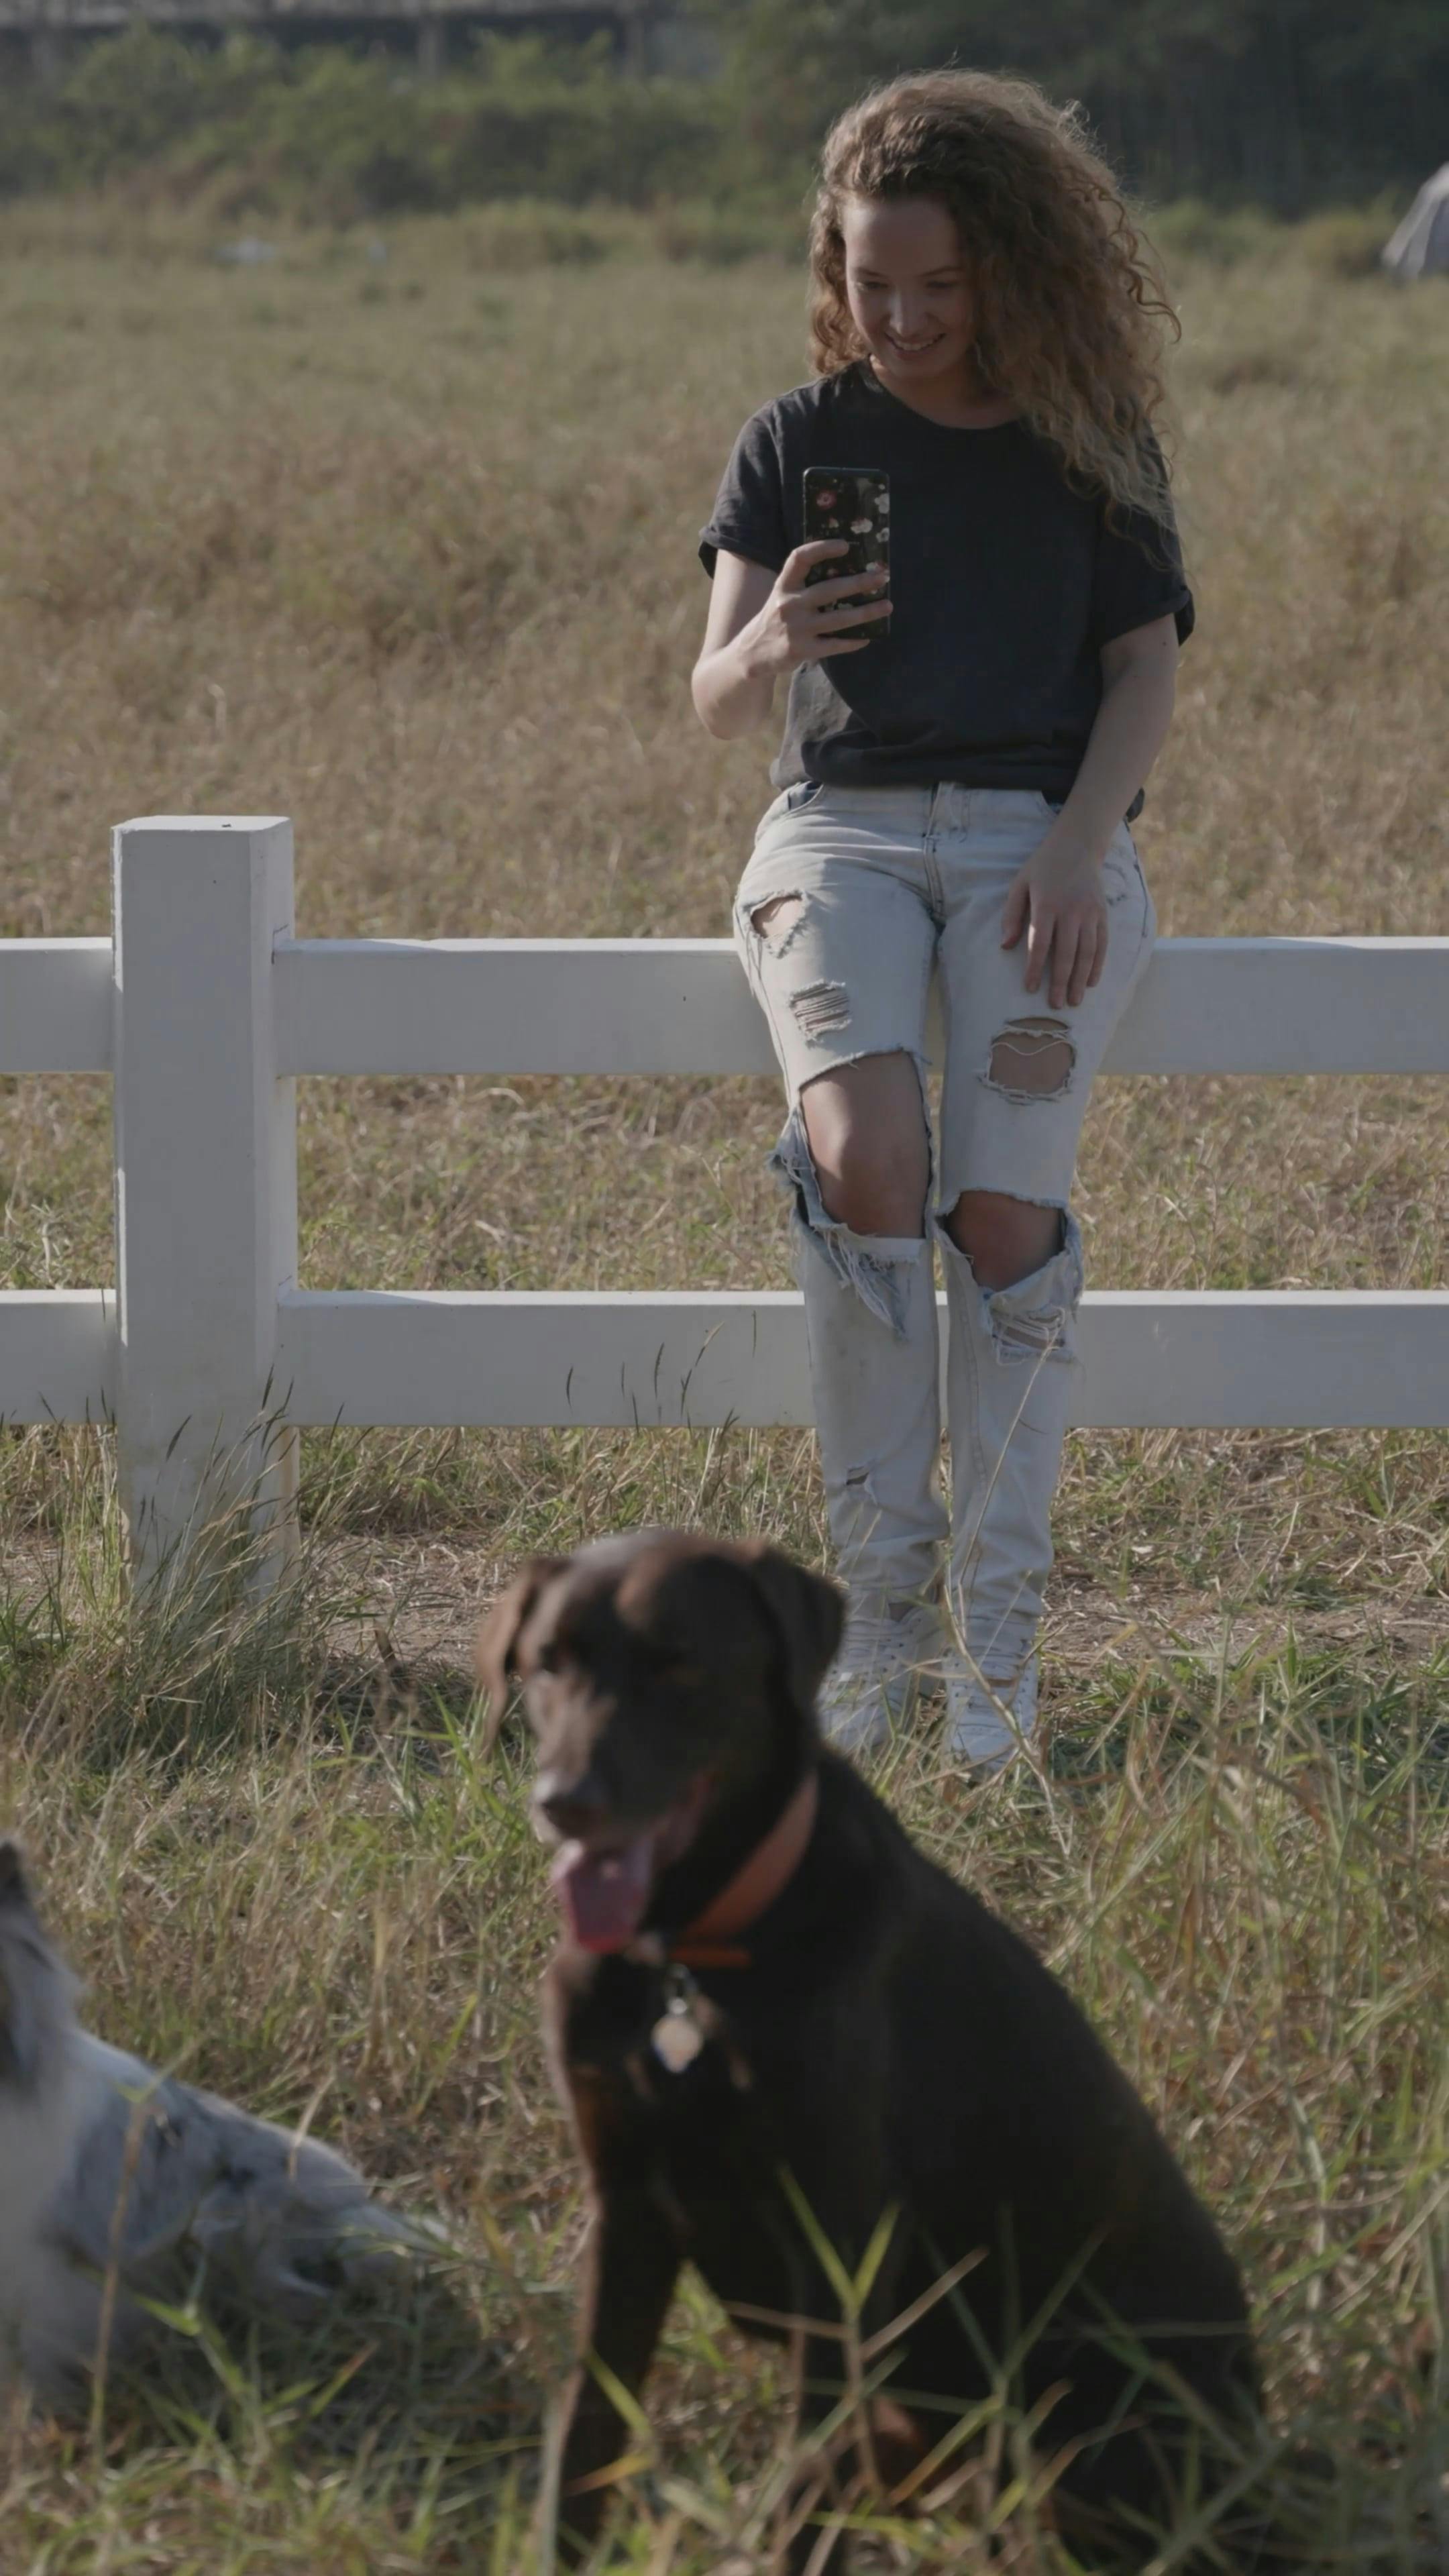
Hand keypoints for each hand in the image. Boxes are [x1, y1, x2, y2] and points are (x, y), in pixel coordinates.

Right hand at [740, 541, 890, 678]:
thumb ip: (805, 585)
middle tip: (882, 577)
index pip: (800, 558)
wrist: (751, 654)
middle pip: (829, 589)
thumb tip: (847, 572)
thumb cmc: (776, 619)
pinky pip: (834, 645)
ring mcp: (796, 628)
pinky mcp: (801, 650)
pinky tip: (867, 637)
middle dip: (859, 582)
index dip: (822, 548)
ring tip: (887, 606)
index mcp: (784, 585)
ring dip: (866, 613)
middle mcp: (789, 604)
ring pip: (839, 619)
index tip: (846, 546)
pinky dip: (853, 642)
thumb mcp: (781, 596)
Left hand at [1000, 835, 1107, 1009]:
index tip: (1030, 988)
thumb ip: (1012, 914)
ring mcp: (1090, 913)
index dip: (1034, 967)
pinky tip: (1091, 981)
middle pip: (1066, 952)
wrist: (1077, 846)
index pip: (1040, 943)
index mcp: (1047, 904)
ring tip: (1074, 1000)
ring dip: (1080, 979)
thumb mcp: (1020, 884)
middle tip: (1055, 1005)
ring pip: (1087, 952)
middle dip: (1060, 981)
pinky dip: (1097, 964)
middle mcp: (1071, 910)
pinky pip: (1102, 943)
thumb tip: (1006, 945)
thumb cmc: (1043, 868)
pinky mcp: (1102, 914)